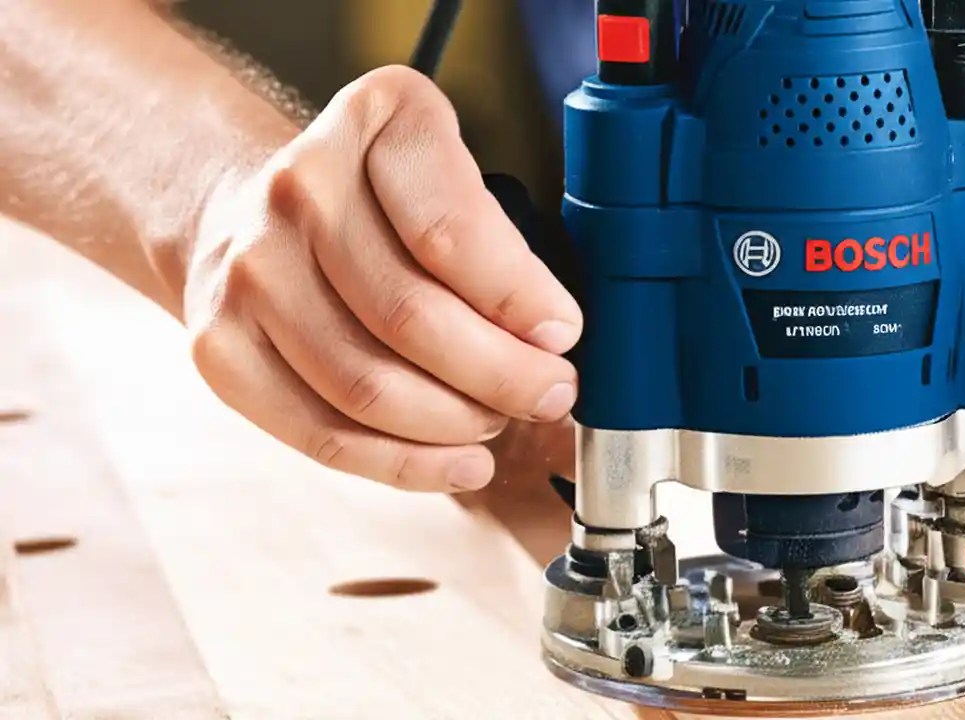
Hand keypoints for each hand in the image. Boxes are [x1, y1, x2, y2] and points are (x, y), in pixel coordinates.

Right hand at [185, 66, 580, 492]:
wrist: (252, 212)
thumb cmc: (381, 204)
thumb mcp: (448, 176)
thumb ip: (498, 241)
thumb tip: (551, 341)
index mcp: (373, 122)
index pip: (451, 231)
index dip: (518, 299)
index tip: (563, 335)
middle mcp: (297, 188)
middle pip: (411, 316)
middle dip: (504, 374)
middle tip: (550, 393)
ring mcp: (247, 271)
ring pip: (369, 386)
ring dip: (458, 422)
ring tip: (501, 420)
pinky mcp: (222, 348)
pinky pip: (324, 434)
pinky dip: (406, 464)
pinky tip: (460, 463)